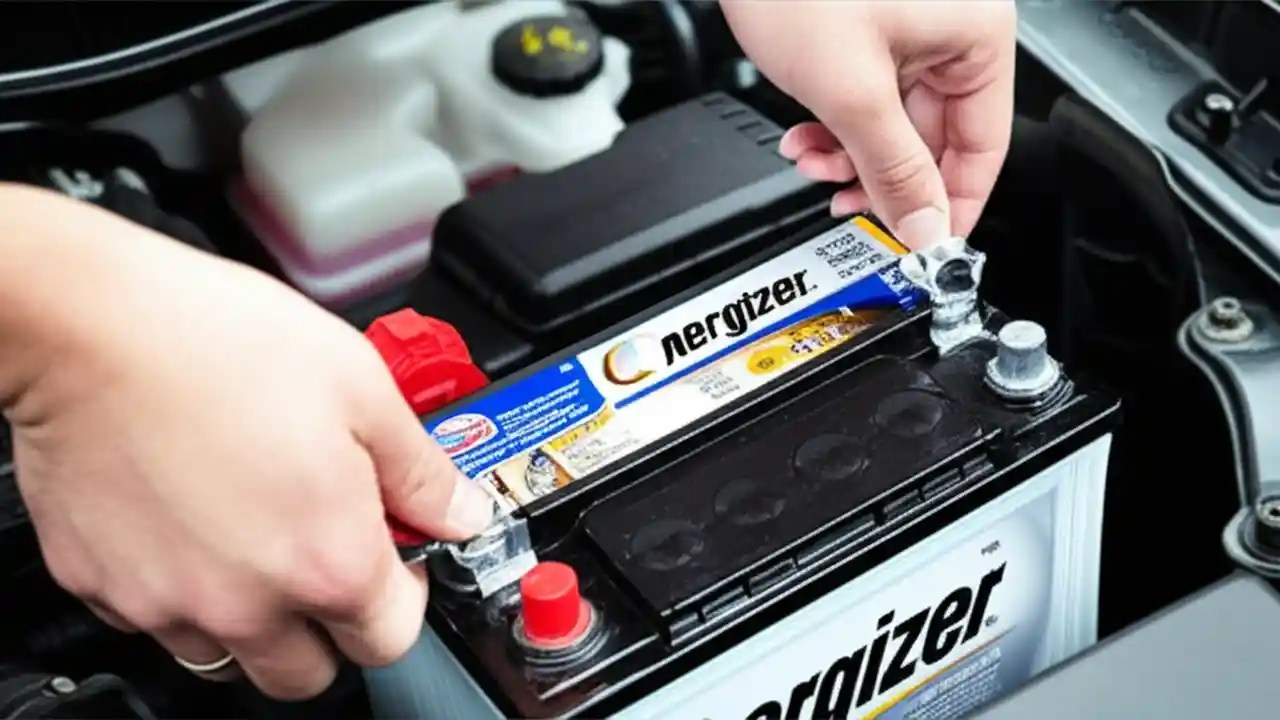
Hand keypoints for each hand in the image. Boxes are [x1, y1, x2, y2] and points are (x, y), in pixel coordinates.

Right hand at [2, 186, 493, 699]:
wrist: (94, 321)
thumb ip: (424, 471)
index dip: (406, 596)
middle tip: (329, 555)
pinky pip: (156, 619)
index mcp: (327, 562)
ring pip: (228, 657)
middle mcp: (246, 603)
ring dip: (256, 619)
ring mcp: (166, 602)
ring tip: (256, 536)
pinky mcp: (100, 585)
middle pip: (309, 673)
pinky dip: (181, 591)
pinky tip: (192, 524)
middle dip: (332, 628)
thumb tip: (463, 512)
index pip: (392, 638)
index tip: (396, 557)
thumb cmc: (221, 343)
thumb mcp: (363, 388)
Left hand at [722, 0, 1016, 248]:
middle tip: (847, 207)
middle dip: (880, 178)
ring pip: (892, 125)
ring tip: (811, 163)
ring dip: (849, 156)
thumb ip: (892, 168)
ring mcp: (910, 29)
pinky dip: (834, 125)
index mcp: (977, 36)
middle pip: (933, 140)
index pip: (984, 147)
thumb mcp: (851, 91)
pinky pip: (866, 97)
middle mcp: (952, 31)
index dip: (951, 204)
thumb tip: (924, 227)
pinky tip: (803, 135)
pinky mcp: (869, 30)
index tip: (922, 246)